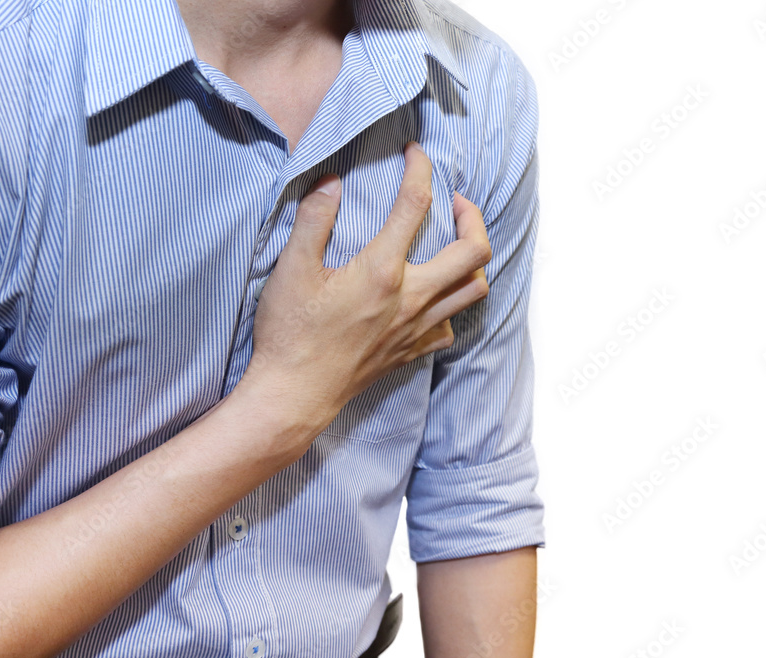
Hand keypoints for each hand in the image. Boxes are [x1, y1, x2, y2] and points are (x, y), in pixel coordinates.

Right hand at [242, 142, 490, 445]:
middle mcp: (411, 299)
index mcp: (382, 271)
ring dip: (474, 261)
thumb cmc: (290, 334)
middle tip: (454, 203)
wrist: (294, 395)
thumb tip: (330, 182)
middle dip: (472, 215)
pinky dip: (452, 305)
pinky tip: (433, 297)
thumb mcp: (291, 269)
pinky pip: (452, 326)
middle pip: (474, 251)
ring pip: (474, 290)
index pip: (416, 205)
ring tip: (455, 245)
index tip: (416, 154)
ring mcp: (417, 329)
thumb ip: (314, 220)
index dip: (420, 170)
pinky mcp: (412, 352)